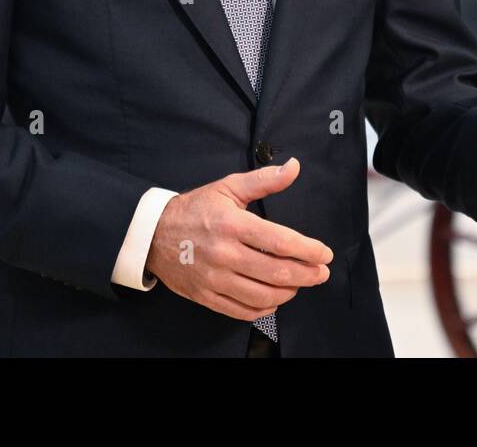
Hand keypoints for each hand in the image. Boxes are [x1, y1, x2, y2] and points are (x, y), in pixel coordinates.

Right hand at [145, 157, 333, 321]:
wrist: (152, 234)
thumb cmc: (194, 208)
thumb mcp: (227, 187)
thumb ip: (264, 180)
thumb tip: (294, 167)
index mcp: (233, 224)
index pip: (280, 242)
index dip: (308, 250)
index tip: (324, 253)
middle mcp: (224, 254)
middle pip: (276, 272)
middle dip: (307, 274)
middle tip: (321, 273)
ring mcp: (214, 278)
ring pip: (262, 295)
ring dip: (289, 292)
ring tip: (300, 284)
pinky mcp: (206, 296)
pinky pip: (242, 310)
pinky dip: (265, 308)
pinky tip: (275, 299)